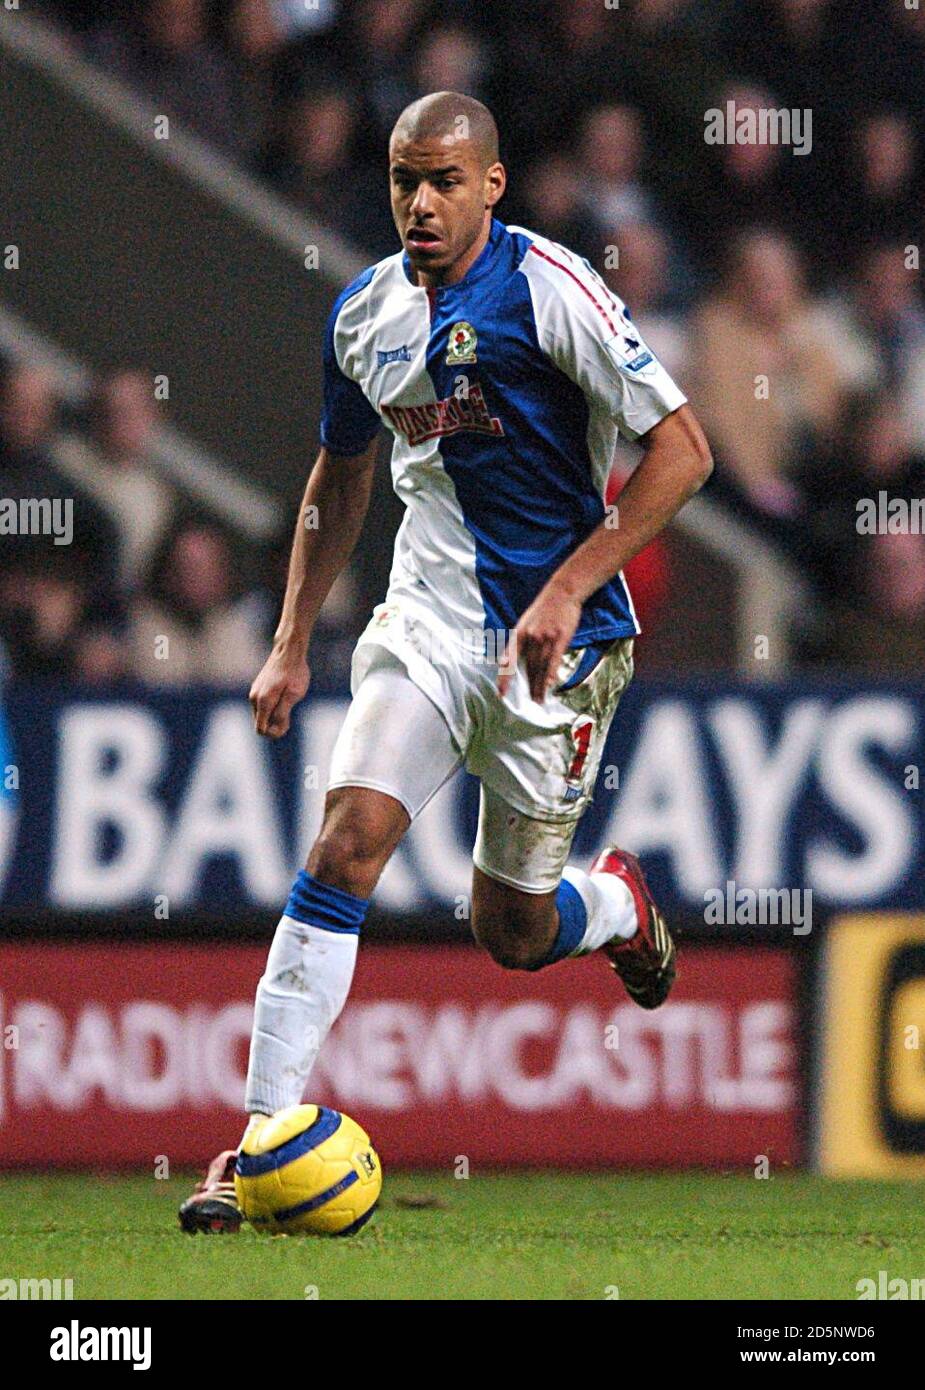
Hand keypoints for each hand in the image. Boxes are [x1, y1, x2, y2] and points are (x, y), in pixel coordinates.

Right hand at [249, 645, 310, 737]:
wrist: (288, 652)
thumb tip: (274, 728)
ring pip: (262, 715)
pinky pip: (262, 706)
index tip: (287, 722)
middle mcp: (254, 698)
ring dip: (273, 715)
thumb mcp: (294, 694)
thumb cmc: (294, 673)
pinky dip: (272, 707)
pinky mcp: (257, 689)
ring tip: (288, 702)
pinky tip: (283, 697)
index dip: (274, 732)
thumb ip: (283, 712)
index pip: (261, 730)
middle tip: (290, 712)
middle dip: (274, 724)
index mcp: (263, 701)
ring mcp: (254, 693)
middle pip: (260, 724)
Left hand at [497, 586, 581, 703]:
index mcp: (519, 634)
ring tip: (540, 699)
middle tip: (530, 702)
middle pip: (528, 667)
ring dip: (540, 685)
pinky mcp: (560, 637)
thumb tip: (514, 660)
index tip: (501, 693)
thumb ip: (521, 641)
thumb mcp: (526, 622)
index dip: (504, 678)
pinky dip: (551, 673)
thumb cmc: (544, 608)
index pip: (509, 660)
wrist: (562, 592)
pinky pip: (554, 659)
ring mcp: (545, 637)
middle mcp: (530, 637)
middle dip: (528, 687)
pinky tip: (549, 684)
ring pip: (540, 666)